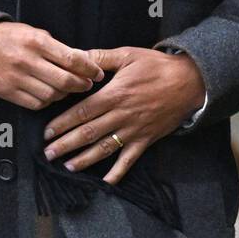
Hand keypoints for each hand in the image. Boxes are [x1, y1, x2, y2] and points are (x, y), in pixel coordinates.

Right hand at [0, 21, 104, 109]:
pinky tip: (50, 95)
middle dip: (82, 85)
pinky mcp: (8, 92)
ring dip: (64, 94)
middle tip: (87, 84)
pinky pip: (37, 104)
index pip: (72, 59)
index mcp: (36, 42)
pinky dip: (48, 101)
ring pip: (52, 95)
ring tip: (67, 89)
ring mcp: (17, 79)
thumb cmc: (9, 37)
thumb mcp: (33, 33)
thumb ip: (56, 47)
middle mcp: (27, 61)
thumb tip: (83, 61)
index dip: (90, 69)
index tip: (98, 73)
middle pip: (65, 81)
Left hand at [42, 46, 206, 182]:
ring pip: (104, 148)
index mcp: (114, 95)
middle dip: (66, 145)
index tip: (47, 132)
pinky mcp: (146, 139)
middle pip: (88, 133)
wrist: (191, 81)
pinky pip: (129, 159)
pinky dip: (117, 173)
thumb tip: (76, 57)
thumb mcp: (128, 54)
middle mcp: (121, 115)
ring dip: (84, 160)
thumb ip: (100, 57)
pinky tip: (105, 183)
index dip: (62, 123)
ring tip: (67, 166)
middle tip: (48, 154)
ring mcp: (134, 130)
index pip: (82, 112)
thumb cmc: (157, 66)